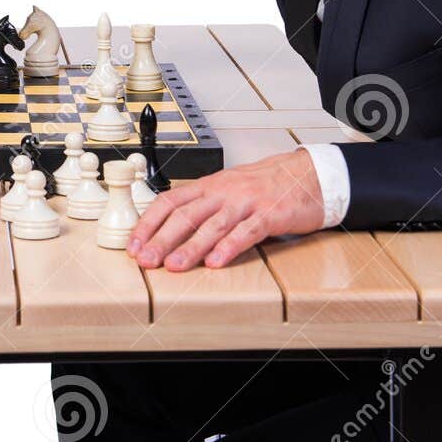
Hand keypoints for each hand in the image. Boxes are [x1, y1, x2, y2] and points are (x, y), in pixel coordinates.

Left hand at [129, 149, 325, 270]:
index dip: (148, 223)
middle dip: (162, 239)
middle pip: (186, 215)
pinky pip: (246, 232)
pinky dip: (229, 247)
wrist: (307, 175)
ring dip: (190, 247)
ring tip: (174, 266)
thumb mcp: (227, 190)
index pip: (169, 201)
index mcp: (208, 185)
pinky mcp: (269, 215)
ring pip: (212, 225)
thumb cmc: (265, 186)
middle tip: (146, 260)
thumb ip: (202, 208)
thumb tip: (169, 232)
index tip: (134, 245)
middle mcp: (223, 191)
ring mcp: (246, 202)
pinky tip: (215, 262)